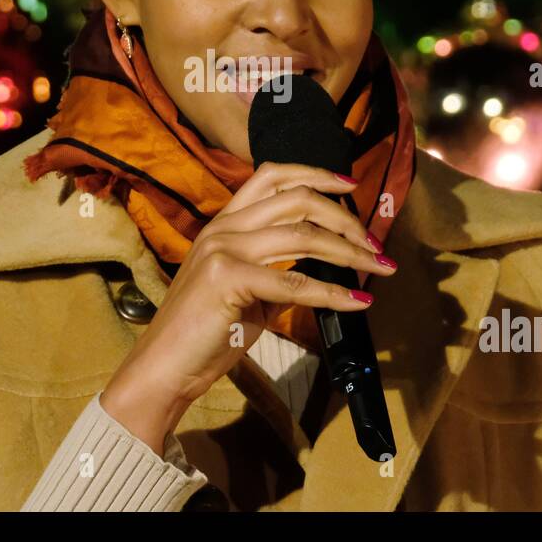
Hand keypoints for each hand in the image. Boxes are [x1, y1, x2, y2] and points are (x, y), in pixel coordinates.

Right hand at [100, 162, 395, 454]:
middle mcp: (223, 228)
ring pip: (302, 234)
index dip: (315, 174)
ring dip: (348, 250)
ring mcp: (223, 249)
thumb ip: (276, 269)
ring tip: (377, 266)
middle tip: (373, 242)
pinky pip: (295, 282)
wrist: (164, 368)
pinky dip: (333, 292)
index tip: (349, 185)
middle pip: (297, 198)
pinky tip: (357, 301)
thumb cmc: (204, 334)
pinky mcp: (228, 279)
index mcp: (224, 223)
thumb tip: (322, 268)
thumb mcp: (244, 290)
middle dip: (344, 217)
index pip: (272, 176)